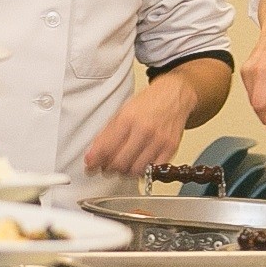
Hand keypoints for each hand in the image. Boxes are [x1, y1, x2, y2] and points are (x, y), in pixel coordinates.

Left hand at [83, 73, 199, 176]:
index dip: (95, 160)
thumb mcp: (123, 110)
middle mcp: (144, 130)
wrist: (175, 94)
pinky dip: (142, 171)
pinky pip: (152, 170)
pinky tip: (138, 164)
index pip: (106, 148)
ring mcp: (159, 140)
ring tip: (121, 166)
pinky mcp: (171, 148)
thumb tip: (94, 153)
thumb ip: (108, 132)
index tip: (90, 164)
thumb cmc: (149, 101)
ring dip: (125, 172)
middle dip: (109, 168)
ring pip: (136, 169)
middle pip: (120, 162)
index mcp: (128, 118)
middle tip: (106, 167)